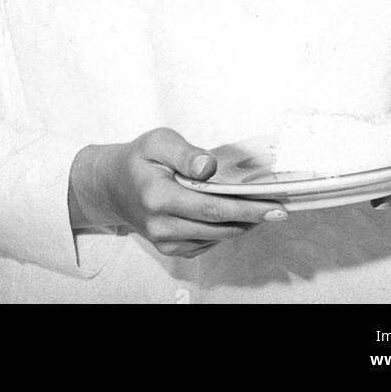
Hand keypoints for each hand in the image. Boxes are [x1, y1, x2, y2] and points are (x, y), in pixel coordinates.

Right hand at [68, 127, 289, 257]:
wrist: (112, 186)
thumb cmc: (138, 159)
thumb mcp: (158, 141)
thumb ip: (184, 153)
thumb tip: (210, 167)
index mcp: (157, 196)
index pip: (211, 207)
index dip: (245, 207)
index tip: (273, 206)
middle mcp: (161, 225)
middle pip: (217, 226)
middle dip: (251, 218)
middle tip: (279, 210)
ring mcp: (165, 242)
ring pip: (215, 237)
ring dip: (240, 225)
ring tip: (262, 210)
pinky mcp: (170, 250)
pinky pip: (206, 243)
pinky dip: (224, 231)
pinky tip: (235, 217)